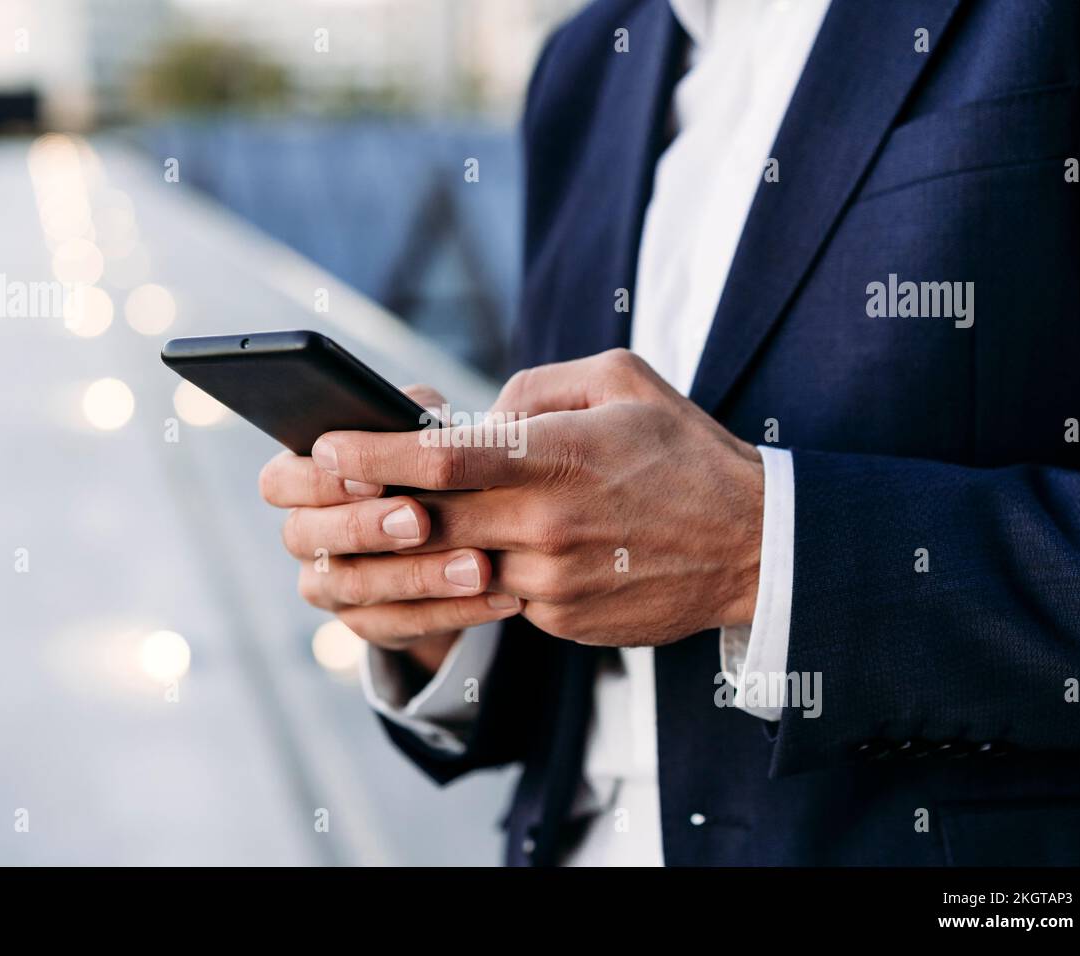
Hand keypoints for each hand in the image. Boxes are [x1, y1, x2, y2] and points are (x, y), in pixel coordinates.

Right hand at [259, 386, 522, 674]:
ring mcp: (331, 586)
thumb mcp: (420, 432)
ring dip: (421, 576)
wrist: (451, 528)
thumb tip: (430, 421)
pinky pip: (403, 625)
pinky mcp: (369, 625)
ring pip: (360, 587)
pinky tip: (499, 598)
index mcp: (299, 480)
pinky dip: (455, 612)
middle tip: (421, 521)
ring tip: (477, 566)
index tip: (373, 478)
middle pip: (310, 537)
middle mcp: (305, 536)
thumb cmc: (426, 465)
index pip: (280, 482)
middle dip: (367, 528)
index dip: (320, 482)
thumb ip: (414, 418)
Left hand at [309, 350, 763, 646]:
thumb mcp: (623, 382)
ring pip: (455, 566)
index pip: (441, 459)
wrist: (753, 546)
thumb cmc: (685, 453)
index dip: (373, 453)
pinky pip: (500, 594)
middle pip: (428, 520)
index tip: (326, 445)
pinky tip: (481, 555)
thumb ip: (538, 388)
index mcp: (556, 456)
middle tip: (327, 490)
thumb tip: (478, 417)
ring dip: (415, 550)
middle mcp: (546, 524)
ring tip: (389, 527)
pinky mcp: (561, 620)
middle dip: (371, 506)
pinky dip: (479, 574)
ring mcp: (551, 580)